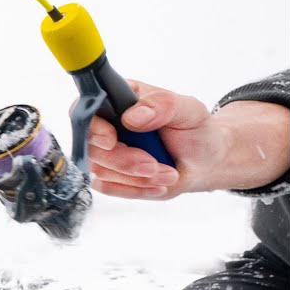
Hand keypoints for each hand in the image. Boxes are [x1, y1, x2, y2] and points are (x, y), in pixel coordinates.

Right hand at [85, 80, 289, 199]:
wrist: (204, 161)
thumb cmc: (195, 131)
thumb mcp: (189, 110)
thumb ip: (163, 105)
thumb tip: (133, 116)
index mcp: (119, 100)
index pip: (86, 111)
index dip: (92, 128)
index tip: (111, 140)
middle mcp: (107, 126)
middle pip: (92, 147)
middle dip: (125, 161)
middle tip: (153, 163)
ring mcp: (106, 154)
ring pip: (101, 171)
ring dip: (137, 177)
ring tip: (166, 172)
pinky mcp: (110, 176)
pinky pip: (109, 188)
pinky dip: (136, 189)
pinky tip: (157, 182)